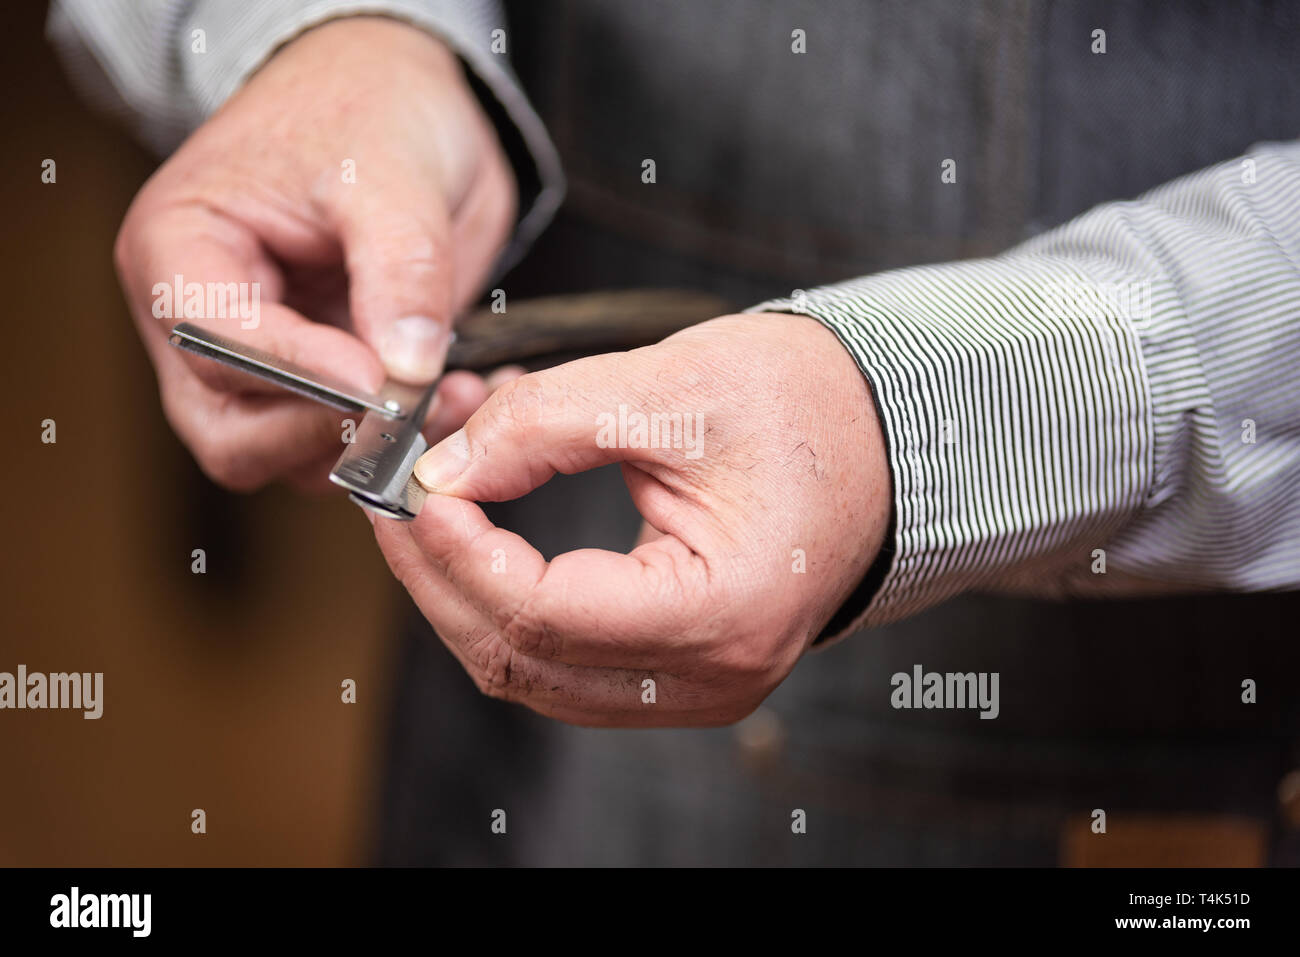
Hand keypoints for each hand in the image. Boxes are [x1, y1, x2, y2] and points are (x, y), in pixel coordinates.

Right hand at [113, 17, 517, 490]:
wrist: (398, 93)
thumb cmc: (369, 109)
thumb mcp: (391, 175)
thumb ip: (400, 272)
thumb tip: (407, 369)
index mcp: (179, 249)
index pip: (214, 344)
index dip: (298, 373)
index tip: (379, 379)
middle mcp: (199, 319)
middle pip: (230, 432)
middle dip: (325, 435)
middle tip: (413, 411)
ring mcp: (260, 358)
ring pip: (288, 454)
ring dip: (373, 447)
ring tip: (456, 398)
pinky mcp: (318, 380)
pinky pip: (346, 440)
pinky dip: (401, 436)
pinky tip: (460, 397)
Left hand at [373, 313, 890, 725]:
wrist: (883, 438)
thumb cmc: (809, 408)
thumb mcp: (673, 388)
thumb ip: (546, 424)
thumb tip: (444, 468)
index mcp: (725, 610)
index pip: (545, 613)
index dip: (459, 553)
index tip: (414, 489)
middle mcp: (712, 676)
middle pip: (521, 659)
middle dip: (439, 575)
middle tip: (395, 498)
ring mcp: (697, 687)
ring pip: (530, 671)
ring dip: (464, 591)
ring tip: (435, 505)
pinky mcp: (679, 672)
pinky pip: (562, 661)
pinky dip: (508, 600)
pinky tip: (484, 535)